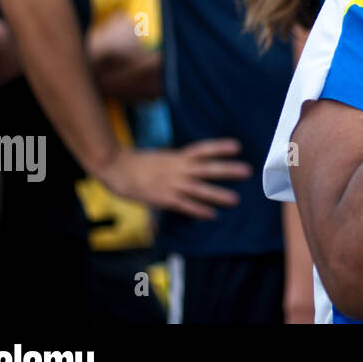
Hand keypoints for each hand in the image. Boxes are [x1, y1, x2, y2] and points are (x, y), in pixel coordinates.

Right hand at [96, 139, 252, 219]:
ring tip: (235, 199)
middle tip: (247, 171)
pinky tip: (211, 215)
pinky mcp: (162, 198)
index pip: (202, 149)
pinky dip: (197, 210)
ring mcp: (170, 183)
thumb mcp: (163, 157)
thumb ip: (179, 161)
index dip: (219, 147)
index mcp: (177, 156)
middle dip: (227, 170)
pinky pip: (183, 205)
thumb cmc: (140, 163)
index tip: (237, 146)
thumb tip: (196, 163)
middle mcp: (177, 168)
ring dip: (217, 194)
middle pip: (206, 168)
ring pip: (198, 188)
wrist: (115, 167)